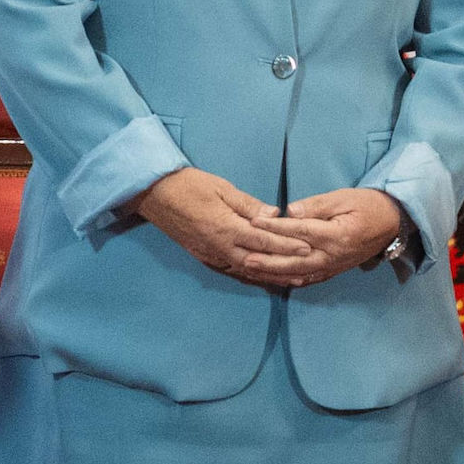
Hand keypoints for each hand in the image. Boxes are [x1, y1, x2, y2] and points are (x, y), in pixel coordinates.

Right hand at [134, 165, 331, 284]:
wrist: (154, 195)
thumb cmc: (189, 185)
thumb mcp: (222, 188)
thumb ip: (249, 205)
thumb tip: (275, 214)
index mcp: (225, 228)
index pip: (263, 240)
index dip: (287, 245)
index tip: (307, 247)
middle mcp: (219, 247)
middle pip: (259, 261)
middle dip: (284, 266)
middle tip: (308, 269)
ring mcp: (210, 255)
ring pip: (246, 270)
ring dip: (270, 275)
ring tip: (292, 278)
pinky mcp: (204, 257)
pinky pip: (232, 270)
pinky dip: (251, 274)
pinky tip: (263, 275)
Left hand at [262, 187, 407, 285]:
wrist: (392, 223)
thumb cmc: (368, 205)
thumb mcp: (343, 198)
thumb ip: (316, 206)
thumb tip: (289, 211)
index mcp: (336, 235)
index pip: (298, 232)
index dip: (274, 228)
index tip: (253, 223)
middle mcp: (333, 255)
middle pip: (294, 260)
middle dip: (267, 259)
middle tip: (244, 257)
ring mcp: (333, 266)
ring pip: (298, 273)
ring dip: (273, 273)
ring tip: (251, 270)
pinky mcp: (333, 271)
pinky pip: (308, 279)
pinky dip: (289, 280)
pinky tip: (273, 280)